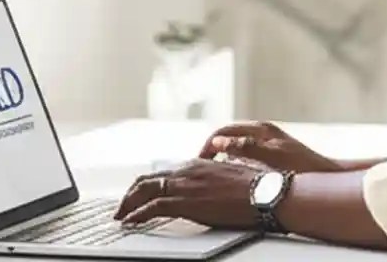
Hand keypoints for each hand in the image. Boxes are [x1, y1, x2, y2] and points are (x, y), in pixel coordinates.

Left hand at [114, 159, 260, 228]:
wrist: (265, 194)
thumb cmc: (255, 189)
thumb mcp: (228, 179)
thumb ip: (212, 183)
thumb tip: (209, 192)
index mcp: (196, 164)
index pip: (163, 174)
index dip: (147, 185)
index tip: (139, 195)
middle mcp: (186, 171)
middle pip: (147, 179)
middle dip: (130, 194)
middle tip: (122, 207)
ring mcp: (184, 185)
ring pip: (144, 191)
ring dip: (128, 205)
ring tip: (121, 216)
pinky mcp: (185, 201)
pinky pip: (151, 207)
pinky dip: (136, 215)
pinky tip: (129, 222)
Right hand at [198, 121, 341, 172]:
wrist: (326, 176)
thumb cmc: (302, 168)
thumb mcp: (272, 157)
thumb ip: (245, 148)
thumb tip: (218, 143)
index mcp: (260, 129)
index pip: (222, 132)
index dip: (206, 147)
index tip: (197, 163)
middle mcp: (261, 132)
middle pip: (225, 138)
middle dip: (210, 152)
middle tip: (199, 171)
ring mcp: (265, 142)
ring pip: (233, 147)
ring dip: (220, 159)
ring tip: (210, 176)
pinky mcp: (269, 154)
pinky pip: (242, 156)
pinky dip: (232, 164)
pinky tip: (230, 179)